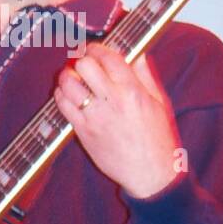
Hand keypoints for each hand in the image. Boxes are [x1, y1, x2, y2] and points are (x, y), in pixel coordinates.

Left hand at [53, 42, 185, 198]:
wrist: (151, 175)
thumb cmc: (159, 140)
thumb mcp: (160, 103)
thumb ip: (146, 76)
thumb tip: (137, 54)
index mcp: (133, 91)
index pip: (108, 57)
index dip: (98, 48)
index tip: (96, 49)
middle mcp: (112, 101)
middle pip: (84, 65)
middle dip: (82, 59)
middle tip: (84, 62)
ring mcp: (94, 116)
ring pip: (68, 83)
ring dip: (69, 76)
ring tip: (74, 77)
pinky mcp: (83, 131)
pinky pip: (62, 105)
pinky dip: (62, 95)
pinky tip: (69, 95)